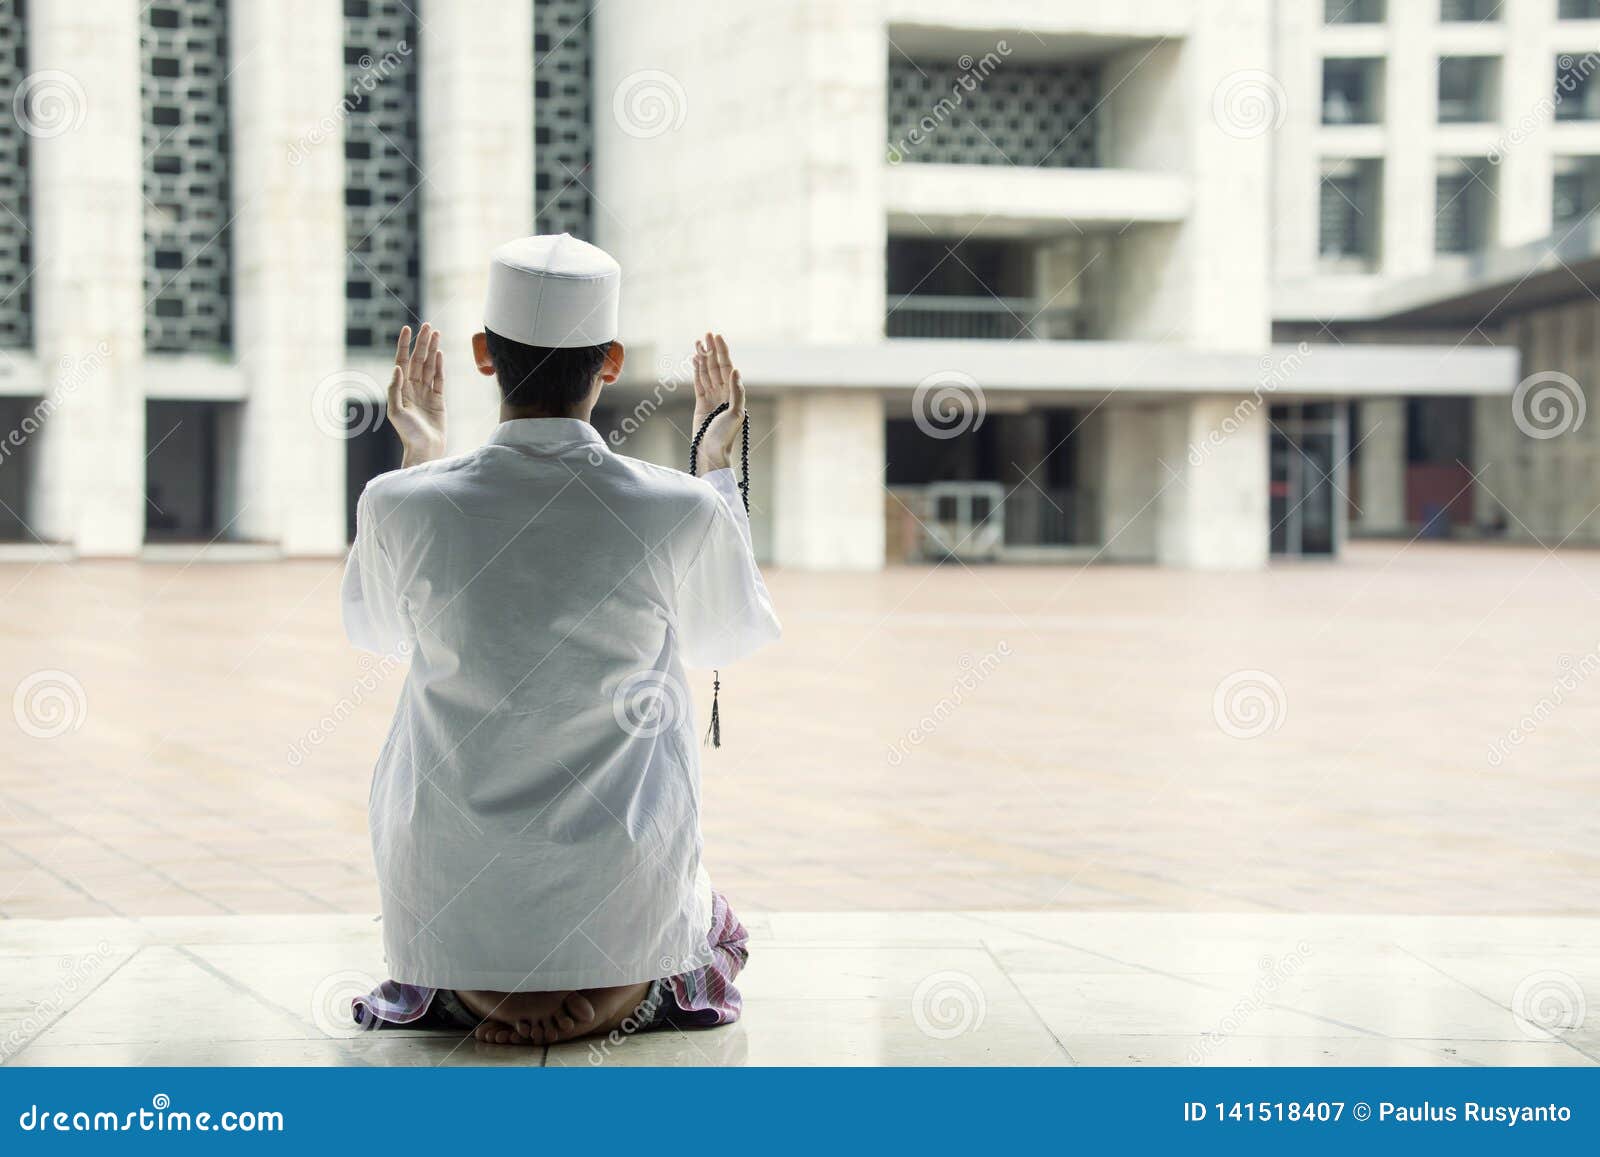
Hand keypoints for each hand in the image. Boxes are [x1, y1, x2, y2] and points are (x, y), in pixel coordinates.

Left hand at [388, 323, 446, 466]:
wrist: (425, 449)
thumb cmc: (408, 433)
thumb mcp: (395, 411)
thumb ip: (394, 389)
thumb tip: (398, 367)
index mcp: (400, 389)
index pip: (402, 361)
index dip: (404, 345)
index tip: (407, 329)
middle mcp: (412, 388)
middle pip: (417, 359)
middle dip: (422, 342)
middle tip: (428, 326)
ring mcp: (425, 392)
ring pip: (429, 365)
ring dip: (432, 350)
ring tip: (436, 334)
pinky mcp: (438, 399)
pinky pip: (439, 378)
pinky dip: (439, 365)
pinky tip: (440, 353)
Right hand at [691, 332, 744, 474]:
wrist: (711, 451)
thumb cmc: (725, 435)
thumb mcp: (735, 413)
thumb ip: (737, 392)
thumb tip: (735, 370)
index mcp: (733, 393)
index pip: (727, 366)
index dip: (722, 351)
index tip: (716, 337)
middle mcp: (723, 392)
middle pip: (716, 366)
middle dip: (712, 350)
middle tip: (706, 334)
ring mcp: (712, 396)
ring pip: (706, 372)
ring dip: (703, 357)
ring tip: (698, 342)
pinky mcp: (701, 402)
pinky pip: (699, 382)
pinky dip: (696, 370)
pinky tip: (695, 359)